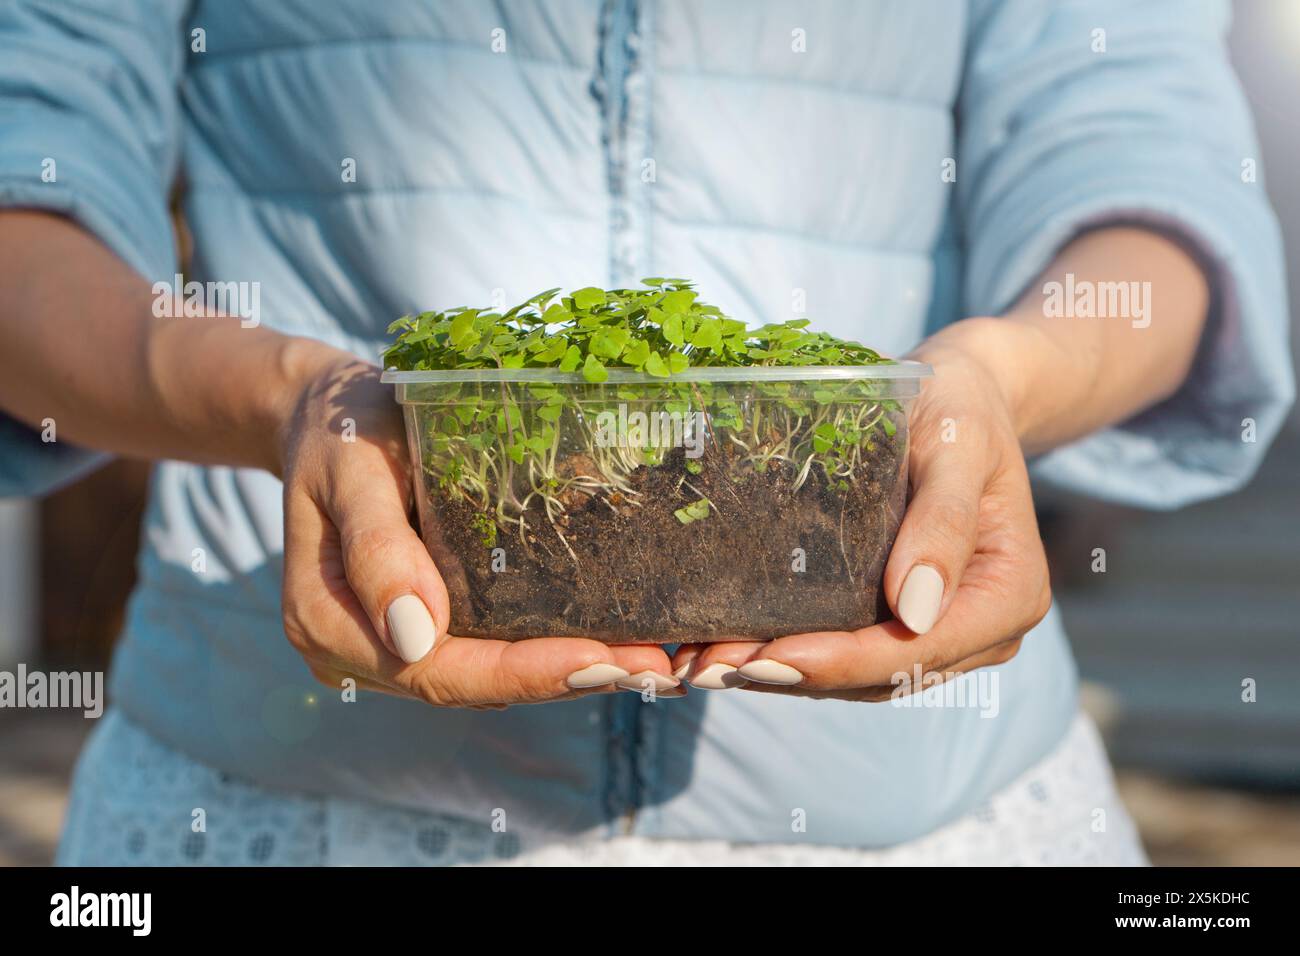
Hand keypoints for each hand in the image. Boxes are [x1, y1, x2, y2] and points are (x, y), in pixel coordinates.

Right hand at [277, 352, 676, 706]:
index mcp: (329, 623)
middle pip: (472, 684)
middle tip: (654, 669)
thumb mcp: (351, 471)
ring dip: (567, 672)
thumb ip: (377, 549)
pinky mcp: (424, 622)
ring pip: (486, 675)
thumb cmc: (339, 431)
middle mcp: (360, 651)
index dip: (522, 674)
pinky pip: (486, 646)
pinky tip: (606, 637)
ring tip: (648, 661)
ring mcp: (391, 643)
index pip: (437, 670)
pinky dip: (545, 646)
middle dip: (565, 680)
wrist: (321, 415)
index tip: (601, 662)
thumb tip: (417, 635)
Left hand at [669, 318, 1051, 700]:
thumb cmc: (961, 410)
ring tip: (703, 665)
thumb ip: (943, 521)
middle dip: (793, 676)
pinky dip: (790, 654)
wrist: (960, 396)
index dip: (840, 662)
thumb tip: (914, 611)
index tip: (766, 658)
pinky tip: (728, 646)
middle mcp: (982, 630)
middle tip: (708, 668)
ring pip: (857, 677)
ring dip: (780, 675)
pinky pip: (848, 652)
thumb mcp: (958, 447)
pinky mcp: (905, 622)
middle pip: (880, 675)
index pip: (916, 650)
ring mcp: (944, 633)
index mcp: (1009, 595)